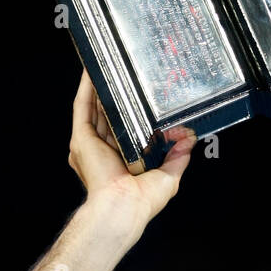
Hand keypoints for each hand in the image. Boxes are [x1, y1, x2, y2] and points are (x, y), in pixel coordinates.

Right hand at [67, 68, 195, 225]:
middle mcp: (100, 150)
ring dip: (97, 85)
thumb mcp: (169, 176)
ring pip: (92, 106)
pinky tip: (92, 71)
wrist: (124, 207)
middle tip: (120, 72)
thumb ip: (178, 156)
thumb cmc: (142, 201)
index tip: (137, 96)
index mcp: (119, 159)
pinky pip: (82, 107)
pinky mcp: (81, 138)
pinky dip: (86, 88)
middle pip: (105, 114)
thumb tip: (190, 138)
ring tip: (104, 63)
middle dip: (111, 93)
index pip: (123, 129)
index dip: (128, 111)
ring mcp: (88, 143)